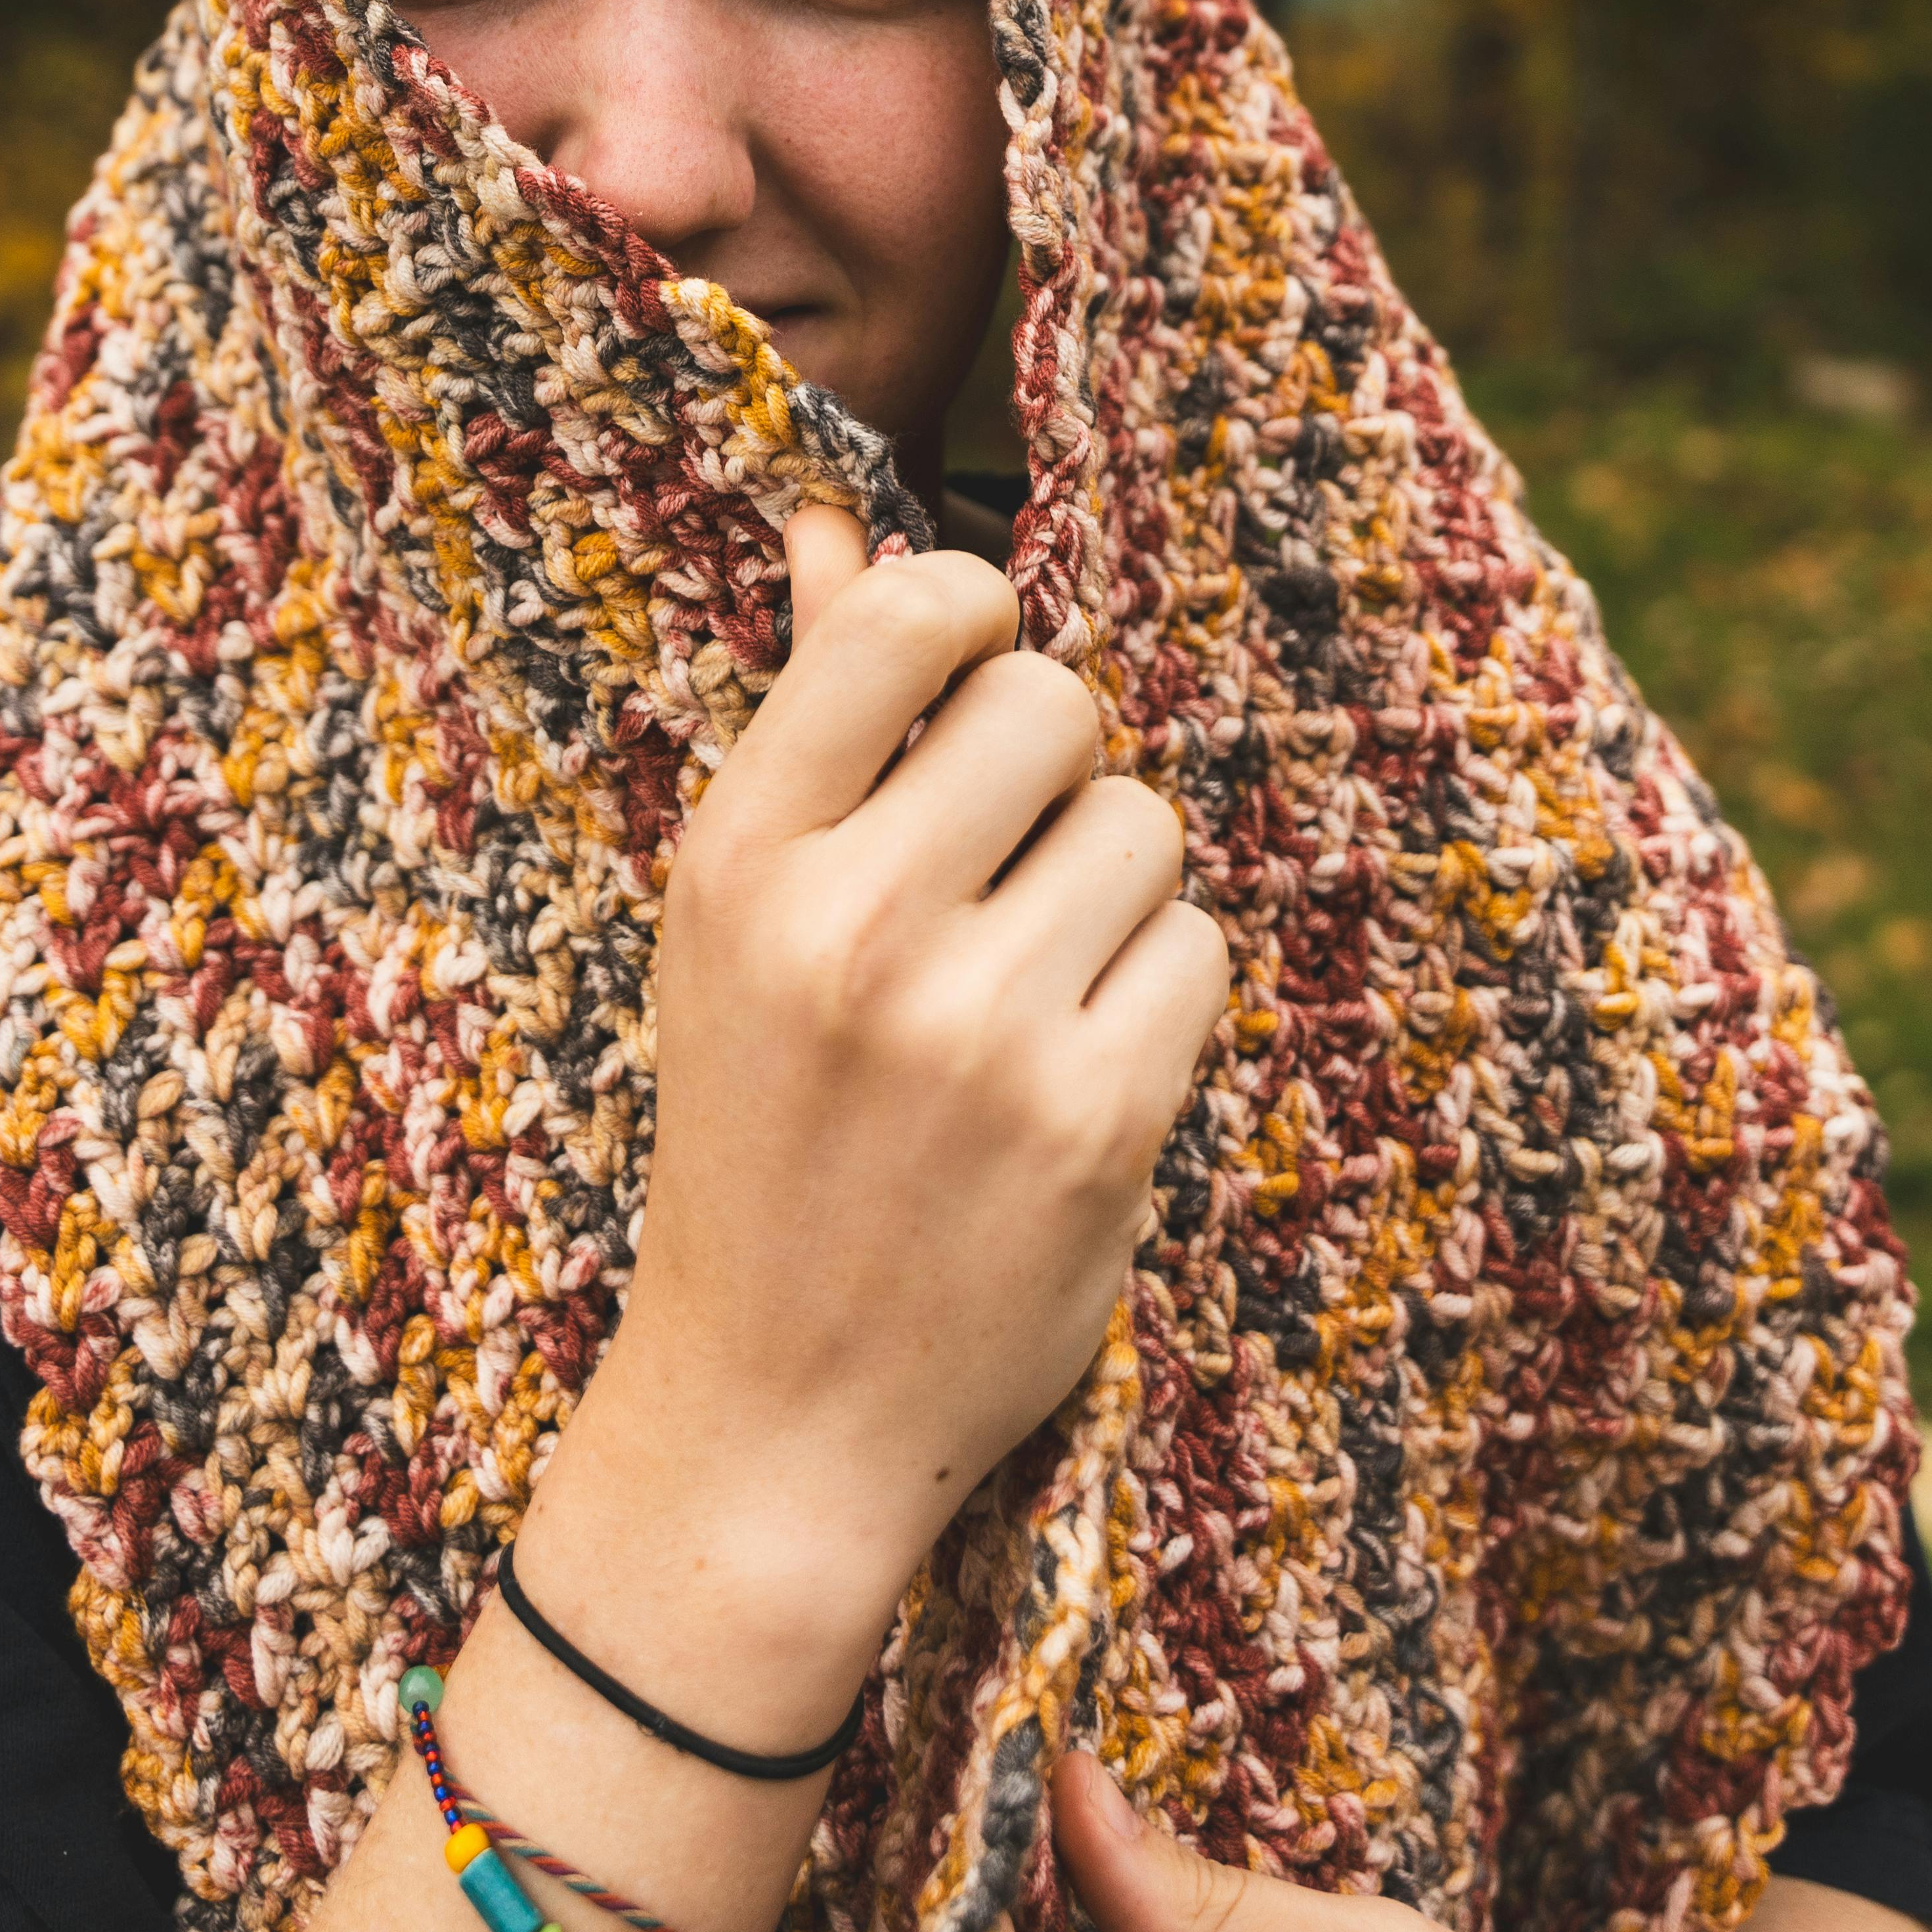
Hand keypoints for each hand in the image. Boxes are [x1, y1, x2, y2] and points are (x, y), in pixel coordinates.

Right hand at [568, 511, 1225, 1680]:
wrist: (779, 1406)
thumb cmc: (760, 1125)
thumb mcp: (734, 918)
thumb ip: (807, 714)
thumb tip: (840, 525)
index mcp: (743, 859)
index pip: (907, 615)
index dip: (972, 616)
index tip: (966, 681)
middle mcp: (855, 928)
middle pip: (1057, 704)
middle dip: (1053, 768)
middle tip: (1000, 867)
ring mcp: (981, 1028)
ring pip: (1143, 826)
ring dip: (1112, 890)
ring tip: (1027, 983)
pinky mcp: (1098, 1118)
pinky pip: (1196, 951)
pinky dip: (1155, 998)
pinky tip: (1075, 1067)